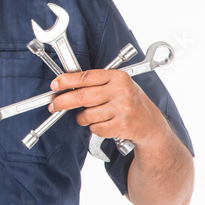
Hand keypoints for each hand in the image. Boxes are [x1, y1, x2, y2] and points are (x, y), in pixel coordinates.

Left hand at [47, 69, 164, 145]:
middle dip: (63, 102)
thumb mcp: (118, 84)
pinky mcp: (121, 126)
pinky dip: (95, 127)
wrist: (151, 123)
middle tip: (54, 105)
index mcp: (117, 77)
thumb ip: (96, 83)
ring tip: (93, 115)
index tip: (55, 85)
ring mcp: (121, 109)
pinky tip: (104, 123)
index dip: (67, 81)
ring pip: (87, 115)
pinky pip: (95, 128)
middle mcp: (120, 92)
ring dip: (83, 118)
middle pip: (82, 96)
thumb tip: (66, 84)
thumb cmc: (130, 101)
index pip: (86, 77)